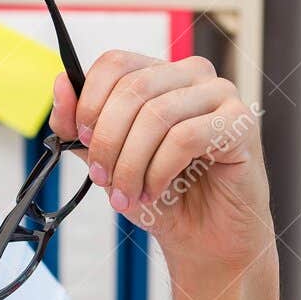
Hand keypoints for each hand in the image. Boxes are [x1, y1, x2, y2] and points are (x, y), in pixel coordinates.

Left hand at [48, 51, 273, 277]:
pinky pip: (186, 138)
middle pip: (132, 89)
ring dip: (131, 165)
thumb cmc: (160, 194)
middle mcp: (190, 74)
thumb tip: (60, 84)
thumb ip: (78, 126)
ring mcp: (219, 94)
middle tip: (101, 178)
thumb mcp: (107, 160)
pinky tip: (155, 191)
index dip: (89, 102)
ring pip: (157, 116)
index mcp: (157, 75)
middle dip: (107, 141)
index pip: (115, 64)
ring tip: (127, 195)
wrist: (202, 236)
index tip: (81, 139)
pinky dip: (159, 171)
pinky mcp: (240, 122)